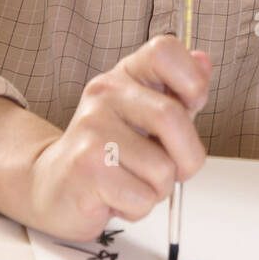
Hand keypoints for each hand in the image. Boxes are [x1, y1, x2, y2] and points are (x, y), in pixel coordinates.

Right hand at [27, 35, 211, 240]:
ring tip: (132, 181)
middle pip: (173, 117)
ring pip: (162, 168)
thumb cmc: (111, 151)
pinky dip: (138, 208)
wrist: (55, 185)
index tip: (191, 105)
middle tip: (171, 169)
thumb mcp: (148, 115)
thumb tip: (203, 61)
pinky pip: (142, 197)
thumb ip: (180, 93)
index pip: (164, 51)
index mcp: (127, 75)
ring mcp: (92, 128)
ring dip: (159, 189)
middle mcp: (105, 93)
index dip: (192, 80)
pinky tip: (115, 196)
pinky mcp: (85, 166)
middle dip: (187, 157)